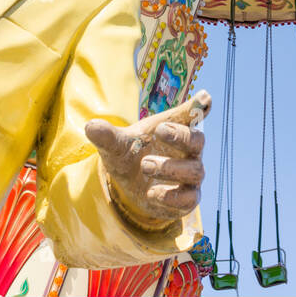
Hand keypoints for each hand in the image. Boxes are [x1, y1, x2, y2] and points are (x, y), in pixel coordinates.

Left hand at [86, 91, 211, 231]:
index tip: (205, 97)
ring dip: (170, 168)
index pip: (192, 116)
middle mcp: (188, 152)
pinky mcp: (187, 199)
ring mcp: (190, 176)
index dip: (199, 106)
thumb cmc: (130, 154)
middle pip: (198, 140)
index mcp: (174, 130)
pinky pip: (189, 199)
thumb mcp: (116, 145)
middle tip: (160, 132)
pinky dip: (172, 196)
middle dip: (181, 136)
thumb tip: (90, 126)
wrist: (129, 185)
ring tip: (144, 165)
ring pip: (195, 171)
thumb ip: (107, 135)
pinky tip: (152, 193)